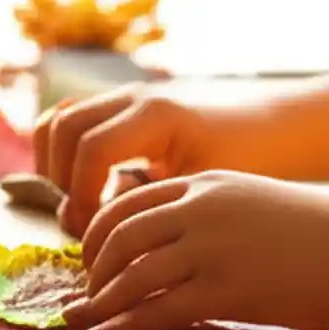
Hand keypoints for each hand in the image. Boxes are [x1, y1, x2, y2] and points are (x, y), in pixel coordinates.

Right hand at [34, 84, 255, 236]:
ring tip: (74, 201)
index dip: (81, 195)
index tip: (92, 231)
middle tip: (79, 218)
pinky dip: (64, 151)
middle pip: (62, 127)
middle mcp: (133, 98)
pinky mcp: (122, 108)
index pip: (91, 149)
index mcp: (155, 116)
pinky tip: (82, 185)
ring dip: (55, 161)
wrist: (273, 131)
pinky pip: (73, 119)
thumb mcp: (200, 192)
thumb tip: (97, 228)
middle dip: (60, 177)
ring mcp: (124, 98)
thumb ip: (146, 206)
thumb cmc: (246, 163)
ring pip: (59, 118)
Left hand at [63, 171, 328, 329]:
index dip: (99, 233)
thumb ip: (209, 216)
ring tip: (82, 322)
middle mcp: (201, 210)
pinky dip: (117, 328)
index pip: (129, 202)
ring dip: (98, 303)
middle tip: (87, 295)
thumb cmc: (319, 237)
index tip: (91, 260)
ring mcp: (211, 249)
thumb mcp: (254, 204)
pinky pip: (154, 311)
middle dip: (94, 270)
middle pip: (120, 236)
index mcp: (207, 183)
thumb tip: (171, 246)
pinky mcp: (225, 291)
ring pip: (130, 275)